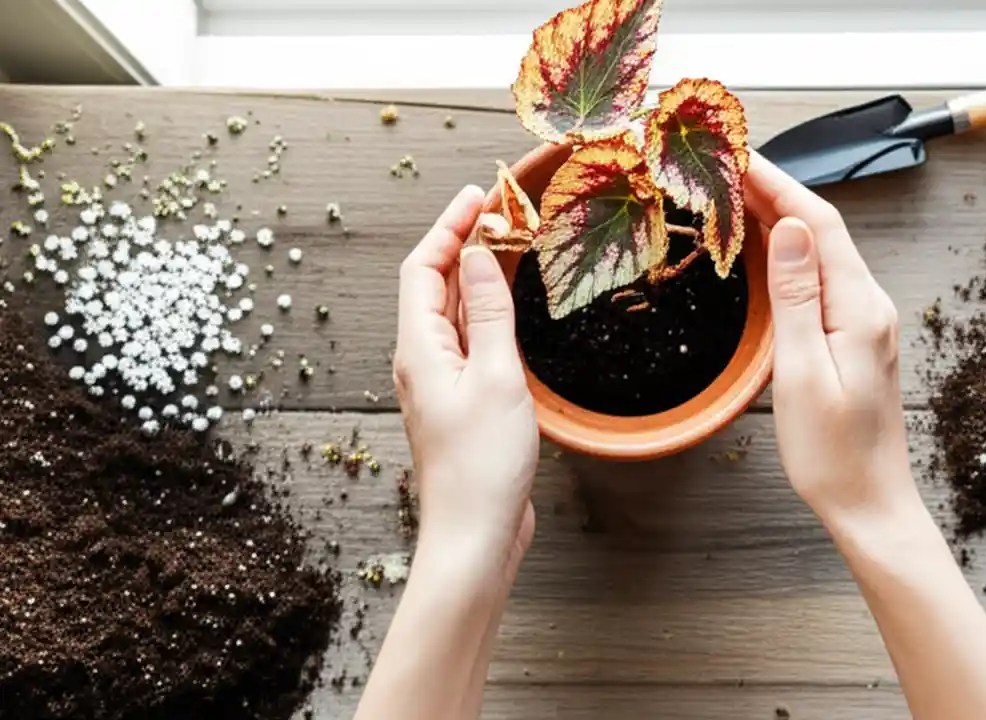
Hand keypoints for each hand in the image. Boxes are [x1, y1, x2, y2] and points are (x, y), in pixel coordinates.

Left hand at [393, 186, 538, 584]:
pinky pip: (467, 344)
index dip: (449, 226)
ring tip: (508, 248)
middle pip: (434, 287)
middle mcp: (421, 361)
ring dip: (475, 278)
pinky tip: (507, 312)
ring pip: (451, 315)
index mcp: (419, 348)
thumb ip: (488, 313)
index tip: (479, 195)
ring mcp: (440, 384)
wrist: (474, 535)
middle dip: (463, 244)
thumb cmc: (482, 464)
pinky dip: (485, 315)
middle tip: (501, 213)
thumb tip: (480, 255)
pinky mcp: (460, 405)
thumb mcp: (496, 376)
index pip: (424, 267)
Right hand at [745, 153, 920, 533]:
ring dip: (779, 217)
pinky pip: (819, 278)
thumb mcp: (802, 373)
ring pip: (820, 251)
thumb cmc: (832, 454)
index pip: (817, 223)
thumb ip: (796, 297)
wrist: (869, 503)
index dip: (778, 181)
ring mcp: (864, 321)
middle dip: (774, 190)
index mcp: (859, 308)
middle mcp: (869, 305)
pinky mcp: (854, 337)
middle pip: (821, 229)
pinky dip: (788, 253)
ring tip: (733, 193)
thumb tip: (788, 229)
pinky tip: (762, 248)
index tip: (738, 154)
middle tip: (724, 165)